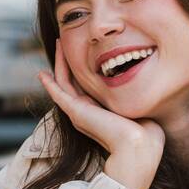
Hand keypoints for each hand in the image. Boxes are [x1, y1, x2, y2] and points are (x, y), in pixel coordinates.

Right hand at [38, 41, 163, 188]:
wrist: (137, 146)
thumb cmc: (144, 133)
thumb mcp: (139, 108)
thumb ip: (135, 99)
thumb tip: (147, 89)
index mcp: (99, 112)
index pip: (85, 87)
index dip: (81, 70)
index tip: (82, 53)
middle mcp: (86, 112)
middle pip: (72, 82)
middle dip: (68, 62)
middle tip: (64, 42)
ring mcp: (79, 113)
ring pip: (63, 83)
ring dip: (59, 64)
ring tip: (58, 45)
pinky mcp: (76, 112)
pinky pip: (59, 94)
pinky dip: (49, 85)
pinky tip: (41, 74)